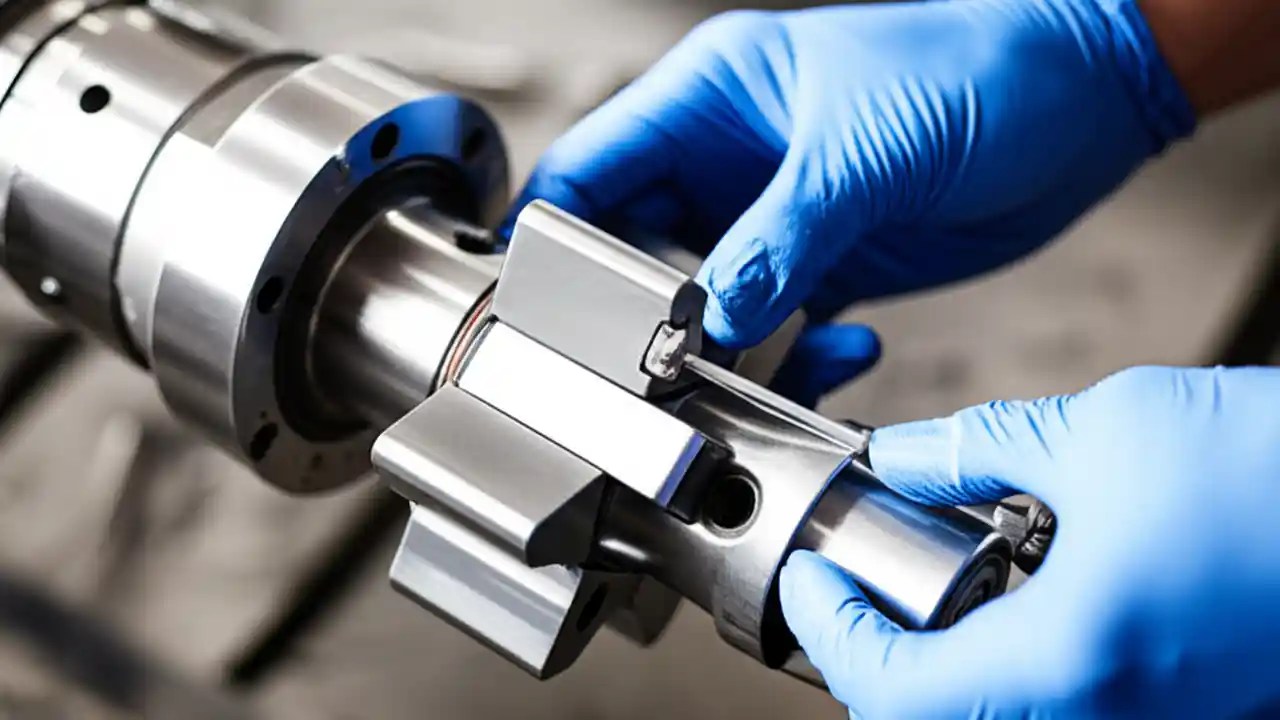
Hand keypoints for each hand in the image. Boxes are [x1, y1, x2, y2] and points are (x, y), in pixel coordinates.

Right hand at [508, 1, 1193, 352]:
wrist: (1086, 98)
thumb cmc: (979, 66)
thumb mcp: (862, 151)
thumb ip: (778, 239)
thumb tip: (711, 319)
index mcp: (710, 97)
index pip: (592, 167)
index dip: (559, 234)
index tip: (556, 306)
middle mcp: (727, 158)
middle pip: (632, 246)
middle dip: (639, 310)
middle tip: (658, 358)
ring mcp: (771, 215)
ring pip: (702, 301)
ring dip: (721, 347)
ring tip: (751, 369)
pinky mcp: (822, 262)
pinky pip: (775, 329)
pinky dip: (794, 359)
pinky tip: (843, 346)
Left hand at [781, 366, 1279, 718]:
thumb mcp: (1107, 432)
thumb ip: (980, 448)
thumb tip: (905, 454)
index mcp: (1070, 661)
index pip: (892, 689)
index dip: (829, 632)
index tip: (808, 576)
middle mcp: (1104, 715)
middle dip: (871, 659)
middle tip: (848, 586)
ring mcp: (1144, 718)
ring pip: (989, 717)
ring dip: (934, 665)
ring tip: (917, 585)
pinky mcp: (1175, 705)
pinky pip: (1051, 704)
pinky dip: (1000, 664)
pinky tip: (1006, 595)